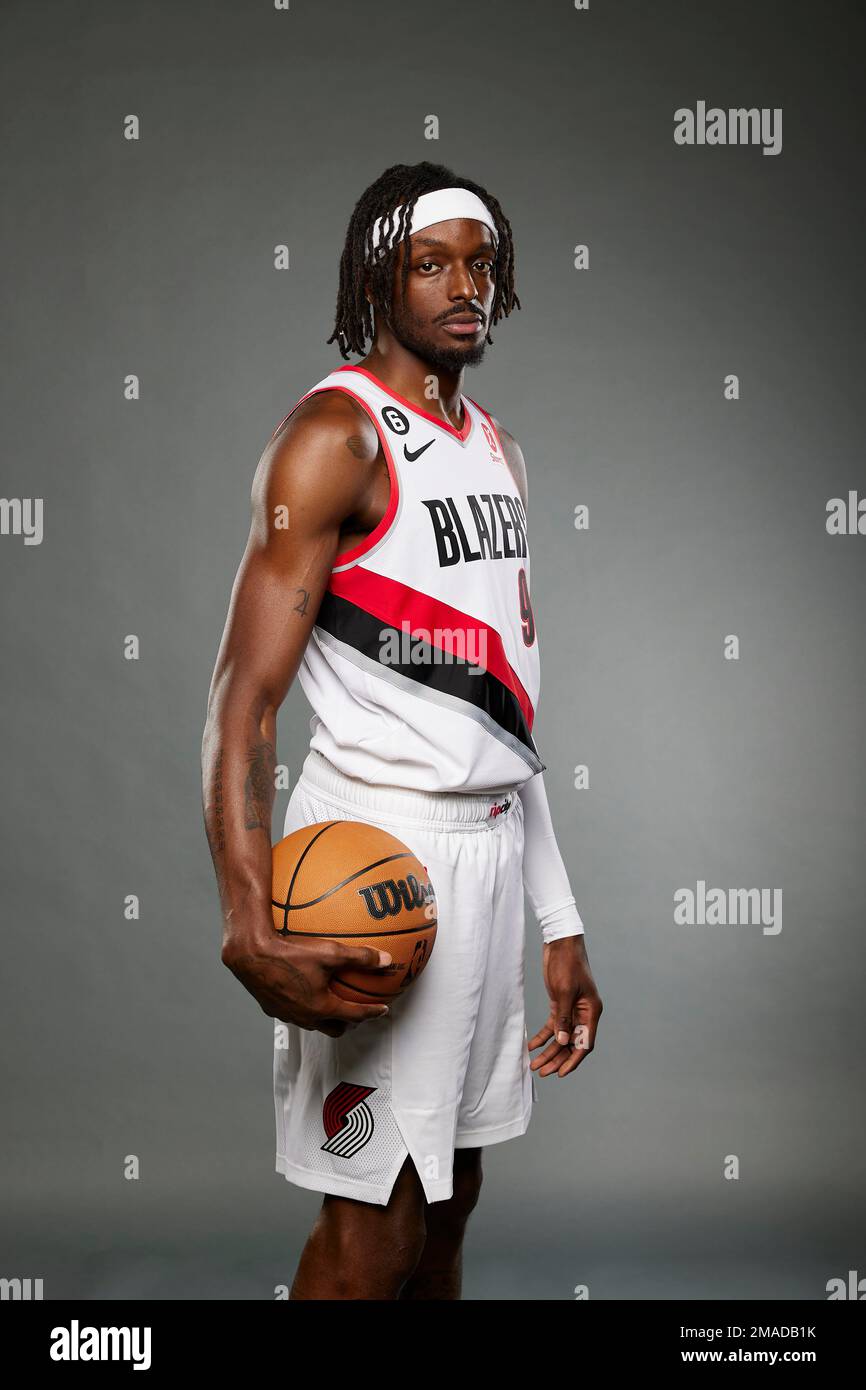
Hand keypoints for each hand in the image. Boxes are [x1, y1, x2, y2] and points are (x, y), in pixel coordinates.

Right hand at [222, 930, 391, 1037]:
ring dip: (327, 1017)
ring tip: (333, 1003)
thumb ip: (361, 957)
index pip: (355, 1015)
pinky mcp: (272, 1008)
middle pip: (335, 1028)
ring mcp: (288, 1015)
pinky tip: (304, 990)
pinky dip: (306, 1007)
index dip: (372, 1012)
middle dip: (350, 1022)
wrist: (251, 955)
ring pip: (313, 1023)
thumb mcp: (330, 951)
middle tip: (358, 1010)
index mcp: (322, 1008)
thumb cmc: (290, 952)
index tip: (383, 1009)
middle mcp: (305, 1017)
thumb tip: (387, 959)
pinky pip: (295, 1013)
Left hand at [528, 935, 601, 1077]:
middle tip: (541, 1071)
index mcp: (591, 1011)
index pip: (585, 1043)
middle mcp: (584, 1013)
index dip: (574, 1060)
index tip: (561, 1073)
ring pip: (561, 1037)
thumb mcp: (564, 991)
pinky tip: (532, 1046)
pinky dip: (543, 1036)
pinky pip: (553, 1026)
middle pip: (571, 1043)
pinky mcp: (560, 1004)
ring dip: (549, 1051)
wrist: (560, 943)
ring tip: (535, 1064)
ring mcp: (572, 1010)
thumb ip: (563, 1018)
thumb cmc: (566, 963)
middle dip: (557, 1059)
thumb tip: (562, 1042)